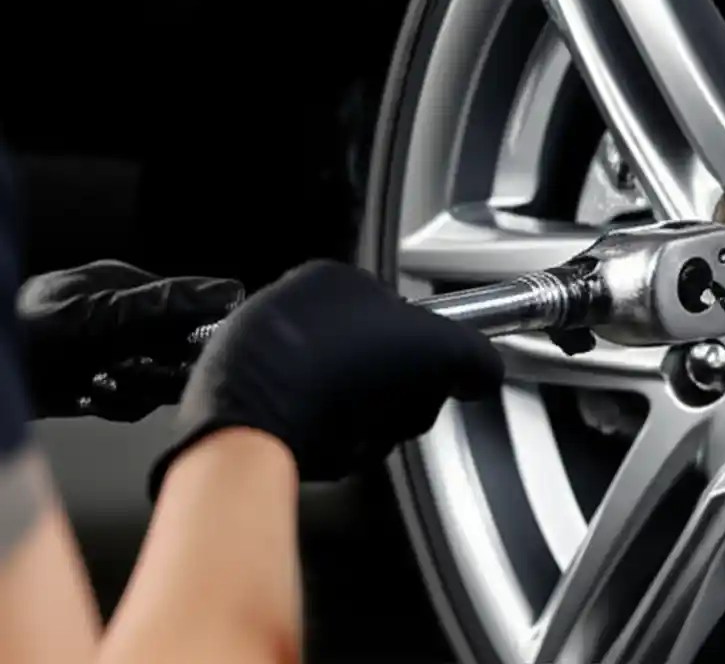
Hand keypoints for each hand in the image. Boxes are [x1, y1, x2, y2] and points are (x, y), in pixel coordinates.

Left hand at [18, 260, 243, 420]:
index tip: (225, 342)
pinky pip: (133, 401)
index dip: (205, 323)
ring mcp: (110, 353)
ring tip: (103, 382)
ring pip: (158, 378)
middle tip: (144, 371)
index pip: (186, 302)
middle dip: (166, 366)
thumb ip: (162, 303)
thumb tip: (227, 291)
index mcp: (122, 286)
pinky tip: (88, 396)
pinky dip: (116, 404)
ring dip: (137, 388)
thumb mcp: (97, 312)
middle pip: (176, 345)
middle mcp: (121, 319)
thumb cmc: (29, 330)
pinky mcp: (99, 385)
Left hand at [149, 260, 502, 492]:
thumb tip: (484, 372)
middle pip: (374, 363)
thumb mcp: (440, 352)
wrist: (258, 423)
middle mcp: (289, 306)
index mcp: (334, 279)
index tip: (426, 384)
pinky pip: (303, 421)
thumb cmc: (341, 371)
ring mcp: (258, 352)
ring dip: (359, 424)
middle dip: (390, 399)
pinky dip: (320, 439)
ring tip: (351, 433)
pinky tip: (320, 446)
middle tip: (387, 413)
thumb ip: (475, 357)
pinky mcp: (238, 398)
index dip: (424, 361)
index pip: (403, 320)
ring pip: (341, 397)